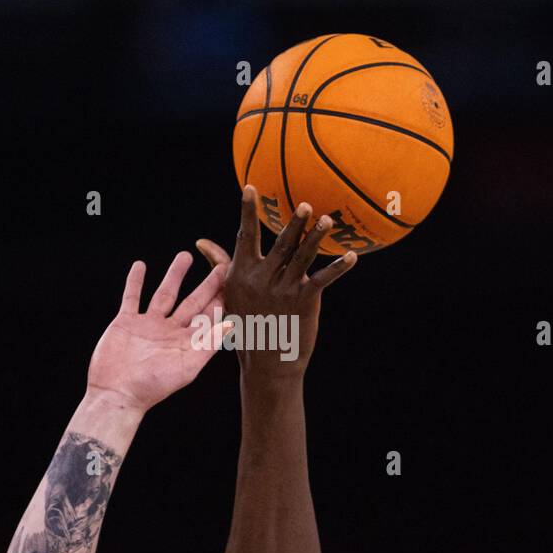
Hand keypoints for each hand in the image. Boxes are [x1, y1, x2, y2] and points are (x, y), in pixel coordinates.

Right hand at [85, 252, 228, 412]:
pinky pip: (132, 297)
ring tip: (185, 256)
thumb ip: (208, 343)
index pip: (209, 316)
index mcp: (187, 342)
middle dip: (206, 285)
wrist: (117, 394)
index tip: (235, 280)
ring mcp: (148, 326)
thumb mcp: (187, 365)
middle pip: (192, 301)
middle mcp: (170, 331)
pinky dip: (135, 282)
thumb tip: (232, 324)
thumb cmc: (153, 386)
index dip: (221, 298)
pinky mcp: (126, 322)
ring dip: (174, 275)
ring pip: (164, 294)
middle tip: (221, 266)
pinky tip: (140, 265)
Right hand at [195, 185, 356, 378]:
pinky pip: (322, 280)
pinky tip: (351, 257)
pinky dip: (337, 268)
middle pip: (281, 245)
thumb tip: (201, 242)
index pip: (245, 236)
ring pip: (302, 258)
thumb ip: (219, 263)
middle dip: (294, 225)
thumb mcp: (228, 293)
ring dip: (316, 238)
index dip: (248, 212)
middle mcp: (262, 279)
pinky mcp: (303, 302)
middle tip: (305, 205)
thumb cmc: (247, 323)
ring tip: (327, 220)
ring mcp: (283, 290)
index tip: (250, 189)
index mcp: (243, 273)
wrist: (266, 363)